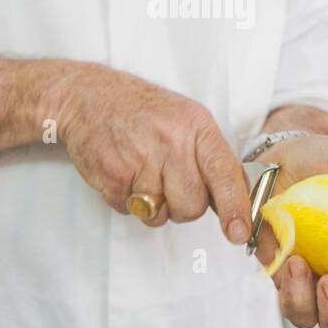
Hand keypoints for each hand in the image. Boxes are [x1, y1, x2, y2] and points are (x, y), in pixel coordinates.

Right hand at [54, 64, 251, 242]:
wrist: (88, 97)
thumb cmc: (140, 111)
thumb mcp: (185, 119)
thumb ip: (209, 156)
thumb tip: (233, 198)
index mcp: (195, 125)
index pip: (223, 171)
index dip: (234, 205)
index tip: (239, 230)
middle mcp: (171, 141)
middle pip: (192, 206)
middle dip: (183, 204)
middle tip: (168, 179)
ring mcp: (140, 160)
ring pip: (160, 215)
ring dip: (154, 205)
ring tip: (143, 172)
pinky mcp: (113, 177)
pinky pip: (131, 212)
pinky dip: (128, 200)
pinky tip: (125, 172)